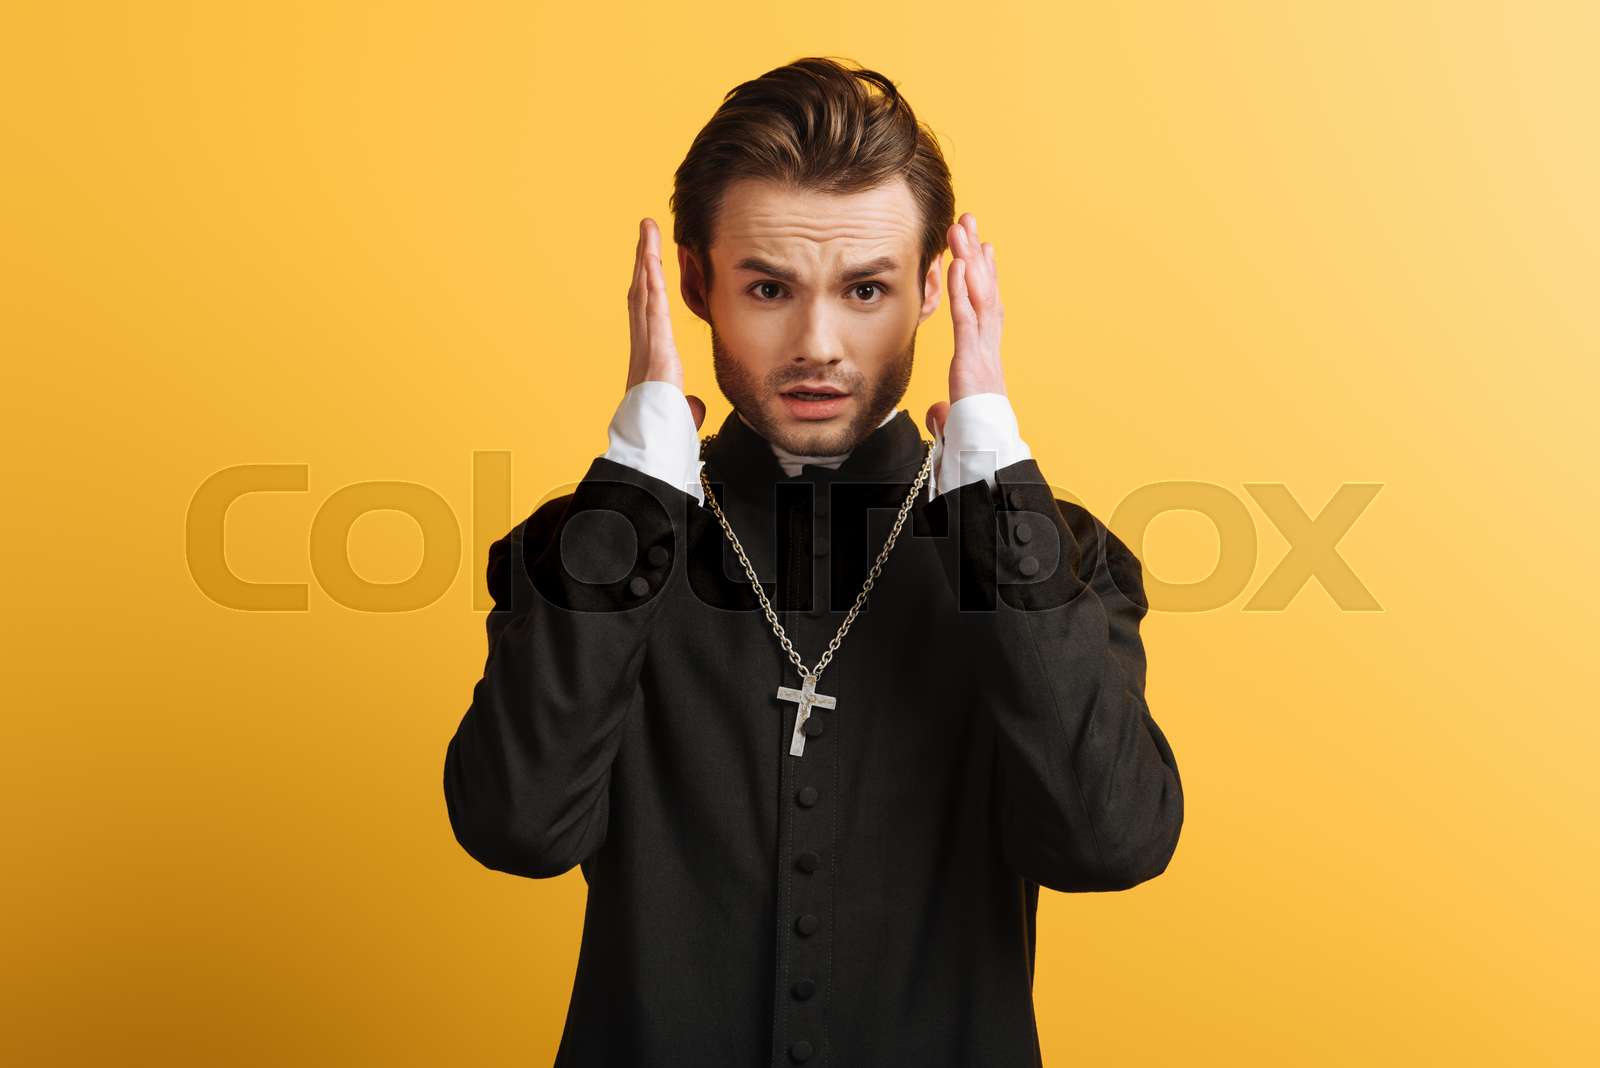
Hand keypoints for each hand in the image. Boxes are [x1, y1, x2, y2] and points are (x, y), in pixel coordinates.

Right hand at [627, 217, 705, 429]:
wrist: (650, 441)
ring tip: (647, 230)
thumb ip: (686, 406)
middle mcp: (643, 345)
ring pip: (644, 291)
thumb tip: (693, 407)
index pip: (649, 312)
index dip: (647, 284)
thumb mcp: (679, 414)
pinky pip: (653, 307)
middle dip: (643, 260)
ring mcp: (647, 343)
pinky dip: (651, 281)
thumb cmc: (661, 432)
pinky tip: (652, 259)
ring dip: (646, 259)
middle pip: (641, 292)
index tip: (649, 263)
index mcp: (651, 358)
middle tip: (645, 231)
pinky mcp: (655, 346)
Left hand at [925, 212, 1004, 440]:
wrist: (986, 458)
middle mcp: (988, 350)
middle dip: (977, 256)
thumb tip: (935, 414)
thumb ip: (943, 414)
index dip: (982, 279)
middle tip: (970, 223)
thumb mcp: (953, 424)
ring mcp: (983, 352)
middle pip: (984, 292)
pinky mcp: (973, 360)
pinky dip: (962, 290)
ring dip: (970, 260)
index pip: (983, 311)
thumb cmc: (974, 445)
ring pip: (978, 297)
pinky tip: (957, 264)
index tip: (980, 252)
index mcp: (983, 361)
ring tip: (963, 227)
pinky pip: (966, 318)